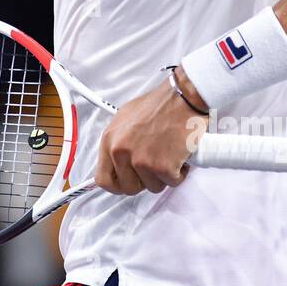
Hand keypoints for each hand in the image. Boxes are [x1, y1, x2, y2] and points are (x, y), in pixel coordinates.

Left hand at [96, 70, 208, 193]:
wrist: (183, 98)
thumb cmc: (160, 105)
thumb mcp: (127, 118)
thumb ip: (119, 142)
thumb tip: (116, 163)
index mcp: (109, 139)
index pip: (103, 179)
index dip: (118, 184)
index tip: (129, 181)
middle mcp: (121, 151)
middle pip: (128, 188)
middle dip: (144, 180)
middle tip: (155, 165)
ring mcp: (141, 160)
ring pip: (152, 187)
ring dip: (163, 175)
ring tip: (168, 153)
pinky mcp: (162, 167)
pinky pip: (172, 182)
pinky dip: (179, 172)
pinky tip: (179, 154)